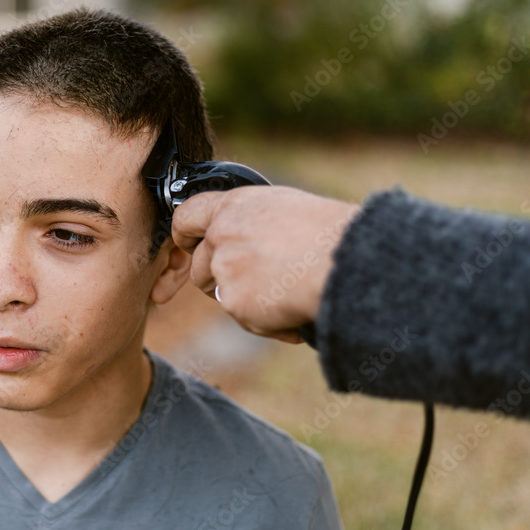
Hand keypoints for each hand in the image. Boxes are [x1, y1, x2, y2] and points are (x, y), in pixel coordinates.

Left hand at [171, 186, 358, 342]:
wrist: (345, 261)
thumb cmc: (328, 232)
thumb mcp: (283, 208)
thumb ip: (252, 222)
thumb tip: (244, 238)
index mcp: (232, 206)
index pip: (186, 217)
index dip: (184, 235)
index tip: (189, 245)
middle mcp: (221, 236)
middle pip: (199, 266)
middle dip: (217, 278)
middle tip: (255, 281)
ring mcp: (225, 271)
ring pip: (220, 295)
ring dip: (243, 300)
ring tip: (283, 292)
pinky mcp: (235, 303)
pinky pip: (246, 321)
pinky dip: (269, 323)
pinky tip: (294, 310)